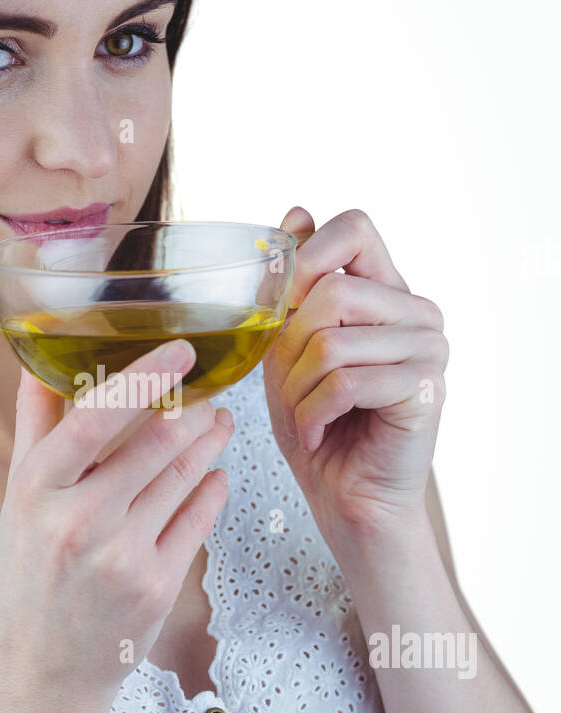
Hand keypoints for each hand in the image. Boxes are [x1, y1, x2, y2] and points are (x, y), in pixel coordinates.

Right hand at [0, 341, 234, 712]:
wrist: (42, 672)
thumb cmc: (27, 576)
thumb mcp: (18, 499)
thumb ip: (35, 426)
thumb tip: (39, 357)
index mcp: (36, 491)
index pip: (93, 420)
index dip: (142, 380)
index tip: (180, 350)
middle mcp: (78, 522)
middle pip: (154, 445)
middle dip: (192, 410)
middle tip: (209, 389)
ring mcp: (122, 557)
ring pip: (184, 478)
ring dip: (209, 443)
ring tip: (219, 423)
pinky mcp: (158, 586)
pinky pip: (199, 520)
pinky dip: (213, 490)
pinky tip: (216, 475)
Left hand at [263, 206, 448, 546]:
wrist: (348, 501)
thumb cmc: (318, 428)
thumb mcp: (289, 351)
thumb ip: (294, 290)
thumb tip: (295, 210)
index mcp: (386, 292)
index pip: (355, 226)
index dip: (308, 254)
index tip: (283, 302)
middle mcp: (417, 313)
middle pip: (333, 289)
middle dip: (289, 347)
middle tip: (288, 391)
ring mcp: (429, 349)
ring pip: (333, 340)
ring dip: (297, 389)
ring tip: (304, 420)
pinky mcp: (425, 389)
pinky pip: (346, 383)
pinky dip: (313, 415)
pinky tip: (318, 436)